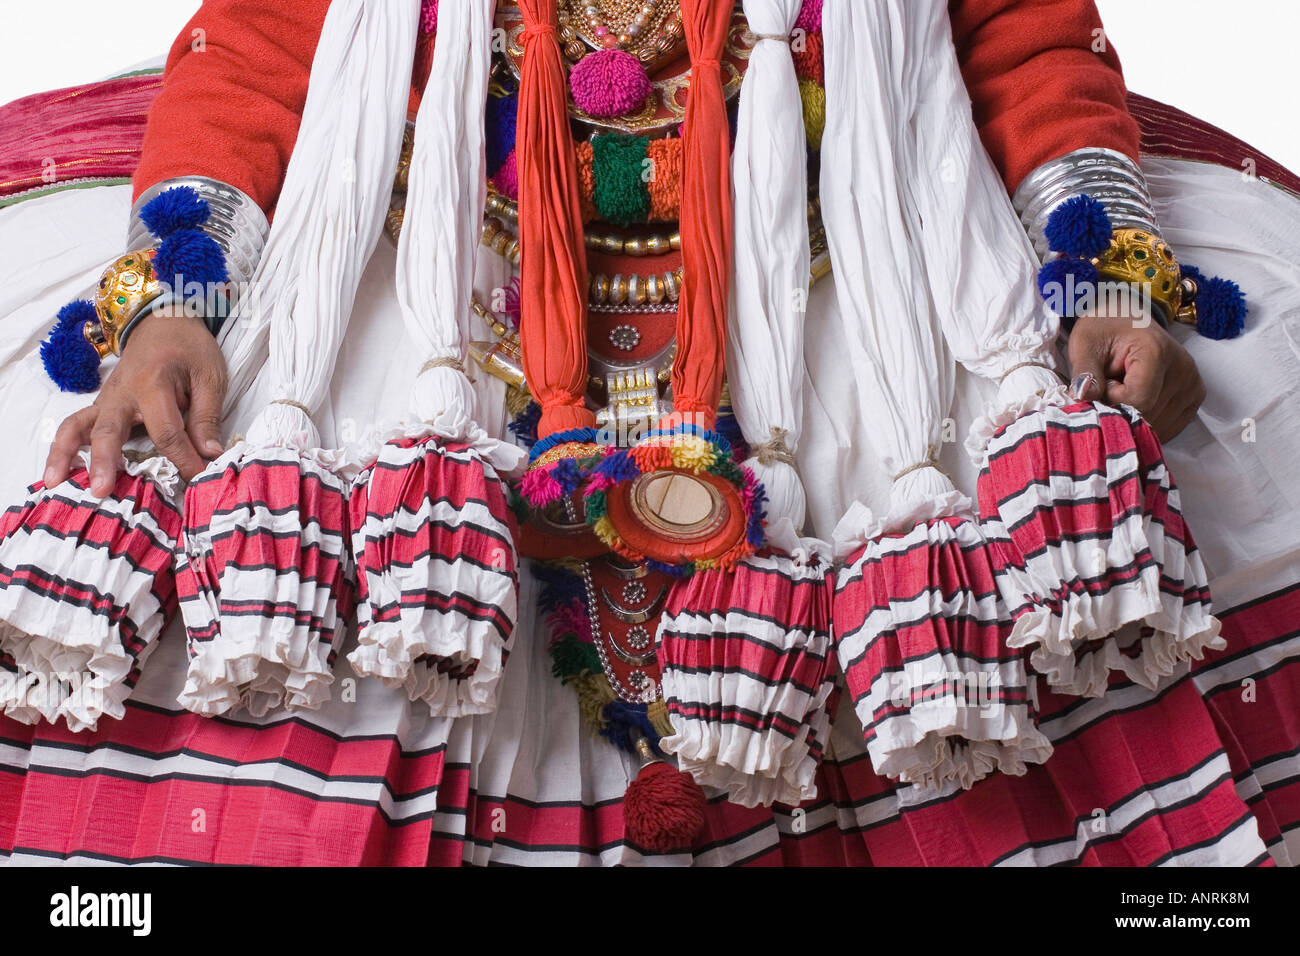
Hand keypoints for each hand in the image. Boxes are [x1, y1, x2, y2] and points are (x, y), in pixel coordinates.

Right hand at [43, 306, 227, 493]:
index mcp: (153, 383)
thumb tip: (210, 455)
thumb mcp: (210, 376)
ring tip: (57, 483)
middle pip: (110, 430)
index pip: (166, 432)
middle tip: (100, 490)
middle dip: (105, 461)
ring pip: (79, 427)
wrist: (163, 321)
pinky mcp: (102, 406)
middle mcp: (122, 393)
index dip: (183, 459)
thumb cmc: (189, 348)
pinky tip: (59, 472)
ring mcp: (106, 400)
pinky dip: (65, 447)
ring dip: (66, 455)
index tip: (197, 479)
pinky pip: (77, 426)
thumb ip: (207, 417)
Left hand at [1067, 294, 1205, 441]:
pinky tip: (1138, 399)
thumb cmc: (1104, 330)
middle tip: (1111, 386)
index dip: (1111, 400)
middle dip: (1120, 410)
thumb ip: (1085, 373)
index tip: (1104, 381)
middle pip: (1148, 416)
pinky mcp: (1194, 397)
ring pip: (1158, 425)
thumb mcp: (1085, 344)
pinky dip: (1148, 421)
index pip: (1136, 401)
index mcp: (1157, 353)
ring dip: (1134, 416)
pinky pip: (1168, 427)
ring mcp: (1193, 385)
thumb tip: (1084, 398)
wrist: (1127, 319)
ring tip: (1125, 389)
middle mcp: (1183, 370)